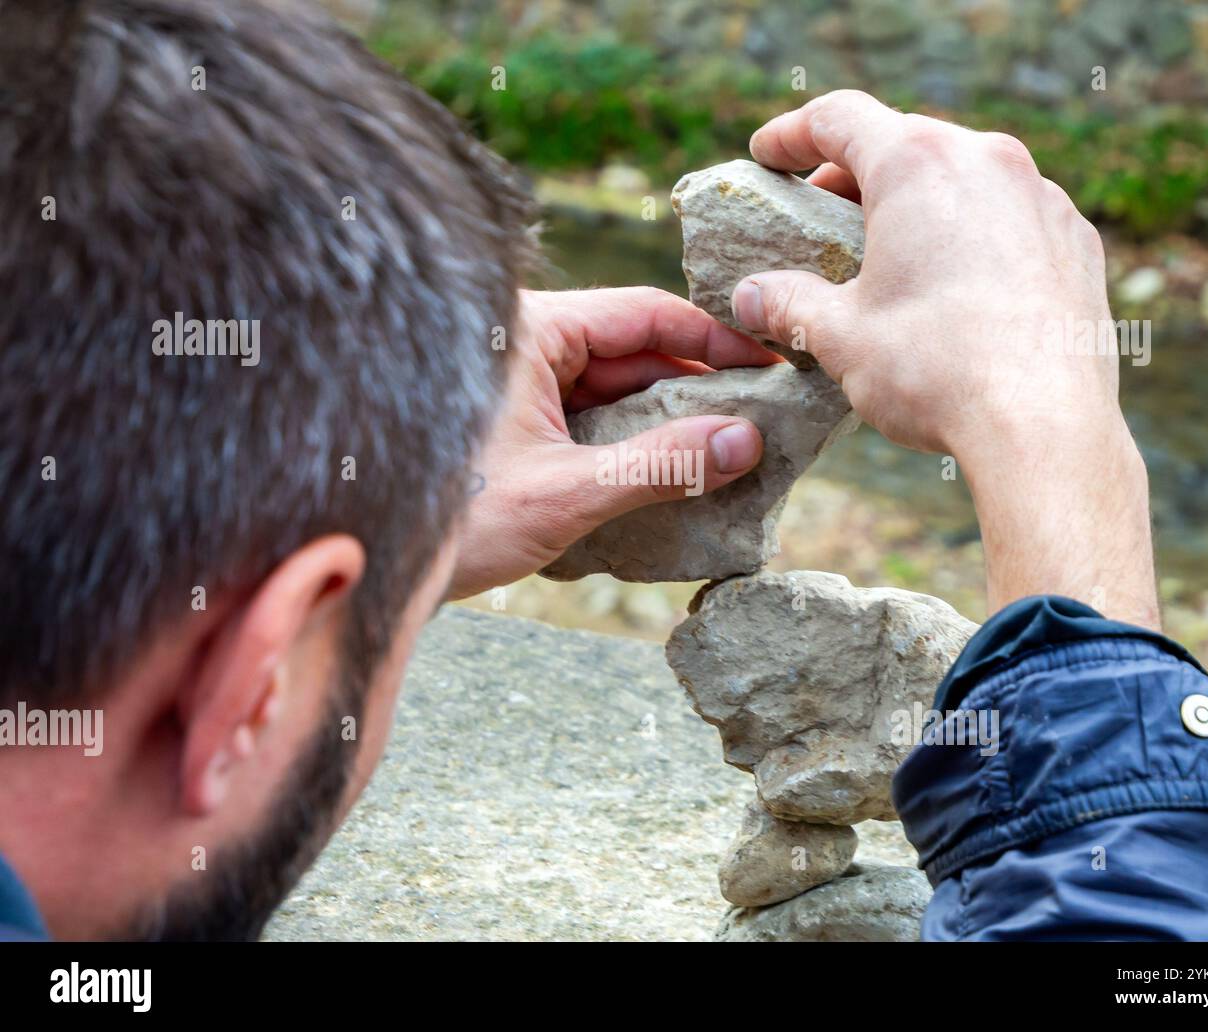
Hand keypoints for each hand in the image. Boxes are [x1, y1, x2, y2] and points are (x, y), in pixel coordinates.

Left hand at [447, 287, 773, 599]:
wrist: (371, 571)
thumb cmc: (451, 522)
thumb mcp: (566, 493)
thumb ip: (661, 466)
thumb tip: (746, 442)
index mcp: (527, 331)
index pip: (642, 314)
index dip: (713, 341)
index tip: (768, 365)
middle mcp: (521, 347)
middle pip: (633, 353)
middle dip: (697, 390)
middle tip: (763, 417)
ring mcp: (517, 387)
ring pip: (613, 391)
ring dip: (668, 423)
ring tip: (733, 450)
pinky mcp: (514, 426)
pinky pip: (589, 422)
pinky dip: (632, 446)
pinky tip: (675, 473)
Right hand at [733, 91, 1157, 627]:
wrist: (1043, 425)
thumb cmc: (933, 370)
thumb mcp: (839, 337)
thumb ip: (787, 304)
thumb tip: (750, 298)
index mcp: (916, 165)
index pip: (838, 118)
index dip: (791, 134)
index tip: (766, 155)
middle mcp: (986, 160)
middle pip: (903, 142)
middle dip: (852, 176)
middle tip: (817, 218)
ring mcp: (1040, 197)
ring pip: (962, 178)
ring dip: (916, 205)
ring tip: (887, 257)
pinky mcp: (1075, 240)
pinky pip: (1009, 217)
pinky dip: (970, 234)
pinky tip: (953, 287)